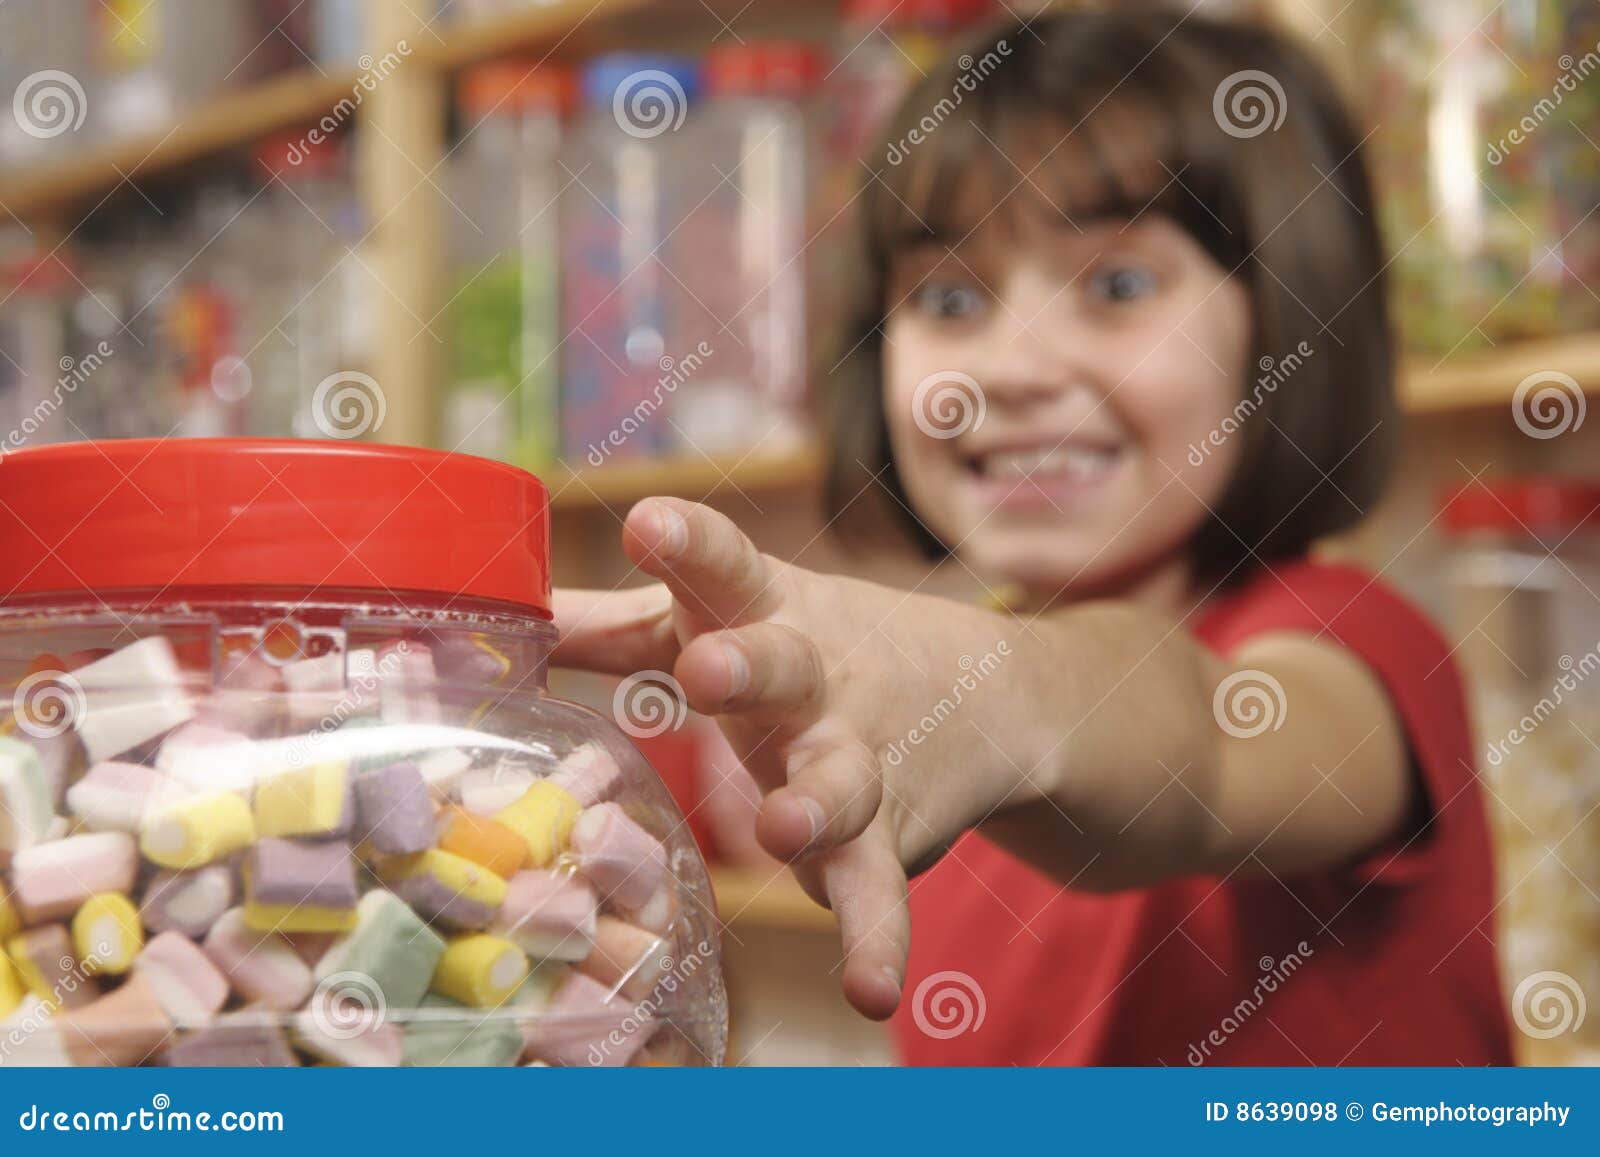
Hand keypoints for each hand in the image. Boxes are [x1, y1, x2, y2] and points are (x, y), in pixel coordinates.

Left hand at [553, 498, 1042, 1018]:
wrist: (978, 694)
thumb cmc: (800, 649)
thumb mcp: (718, 619)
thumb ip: (612, 625)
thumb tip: (501, 611)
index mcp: (759, 613)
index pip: (724, 567)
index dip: (690, 543)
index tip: (649, 520)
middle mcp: (811, 679)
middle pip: (781, 665)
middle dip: (746, 666)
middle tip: (707, 669)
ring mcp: (855, 758)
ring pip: (837, 780)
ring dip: (812, 805)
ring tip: (782, 828)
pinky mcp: (888, 836)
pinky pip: (879, 890)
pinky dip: (877, 937)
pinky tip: (870, 989)